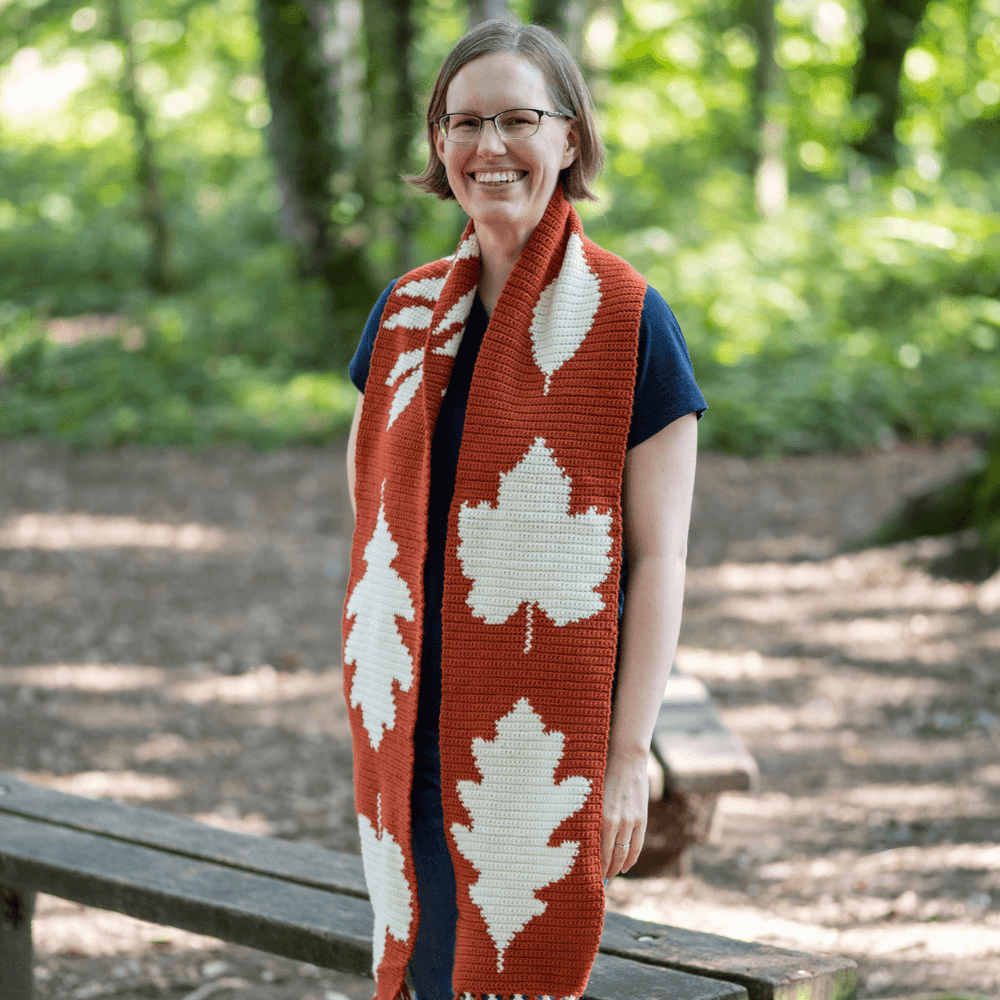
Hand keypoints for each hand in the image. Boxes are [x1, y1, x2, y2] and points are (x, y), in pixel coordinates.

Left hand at [601, 743, 648, 878]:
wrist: (626, 759)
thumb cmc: (601, 774)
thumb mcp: (590, 796)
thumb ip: (589, 815)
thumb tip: (582, 838)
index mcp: (601, 817)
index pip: (599, 852)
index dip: (595, 868)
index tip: (588, 877)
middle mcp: (617, 822)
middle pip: (612, 856)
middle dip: (605, 871)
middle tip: (598, 881)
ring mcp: (631, 822)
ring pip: (624, 854)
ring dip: (617, 868)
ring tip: (610, 876)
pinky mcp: (641, 819)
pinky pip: (637, 845)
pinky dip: (631, 858)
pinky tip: (625, 866)